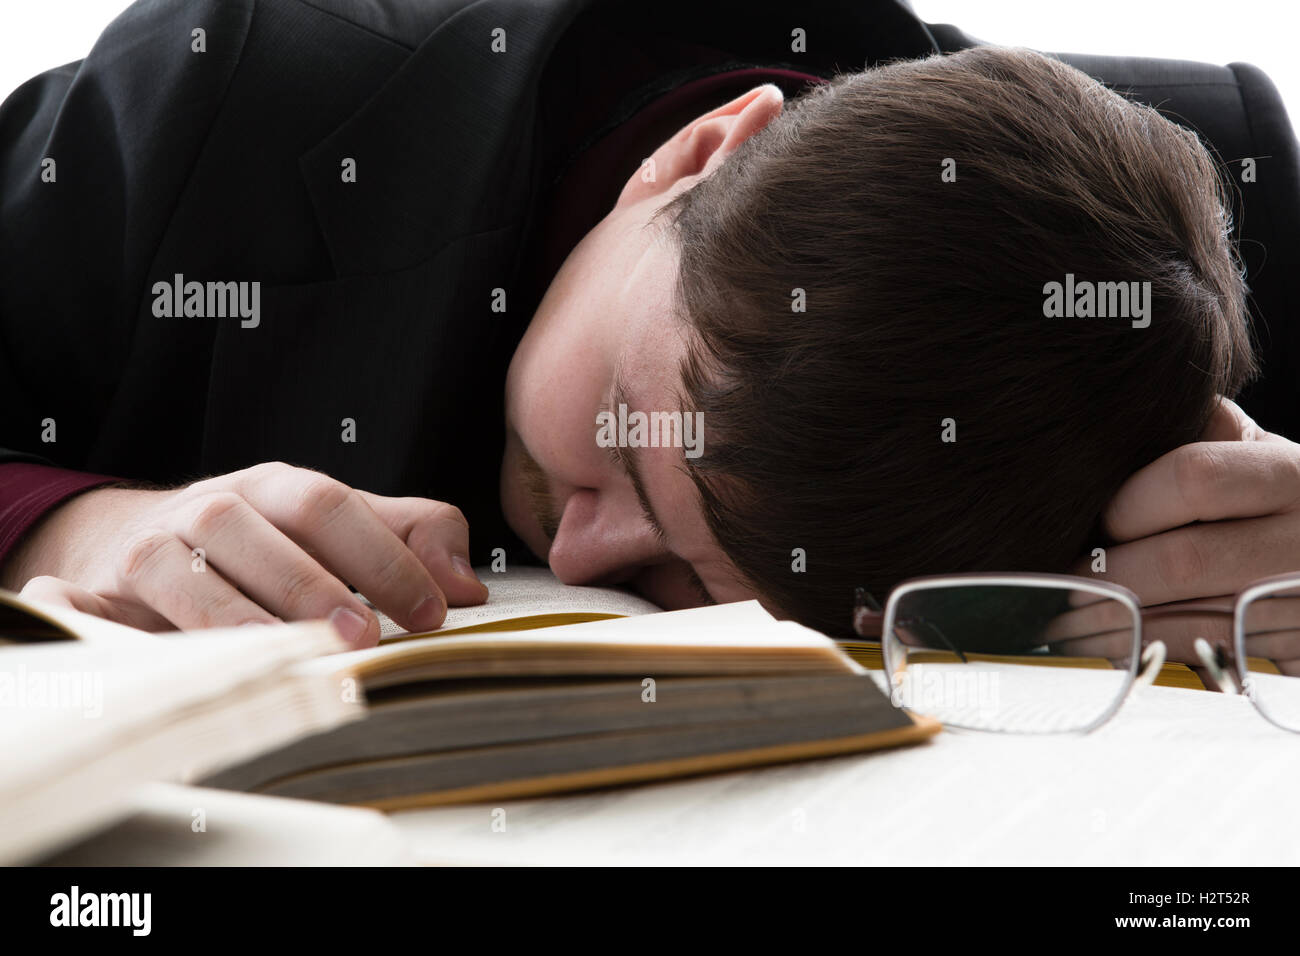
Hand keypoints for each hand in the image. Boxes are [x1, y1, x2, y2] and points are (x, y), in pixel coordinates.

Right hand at [0, 462, 488, 644]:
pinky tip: (138, 649)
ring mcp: (154, 548)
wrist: (139, 540)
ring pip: (185, 570)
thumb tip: (470, 587)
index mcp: (278, 488)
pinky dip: (98, 621)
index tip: (431, 611)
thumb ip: (411, 539)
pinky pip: (92, 607)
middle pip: (258, 533)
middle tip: (363, 636)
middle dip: (312, 585)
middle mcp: (215, 508)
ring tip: (285, 652)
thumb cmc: (264, 541)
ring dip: (235, 613)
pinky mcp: (102, 592)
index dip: (383, 557)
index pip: (332, 508)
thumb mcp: (339, 528)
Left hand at [1057, 398, 1299, 675]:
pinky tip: (1110, 652)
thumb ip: (1195, 430)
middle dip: (1105, 576)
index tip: (1093, 522)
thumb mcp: (1248, 451)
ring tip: (1063, 626)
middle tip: (1060, 585)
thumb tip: (1103, 420)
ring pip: (1190, 624)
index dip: (1127, 503)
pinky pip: (1208, 665)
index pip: (1193, 478)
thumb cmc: (1268, 498)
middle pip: (1182, 561)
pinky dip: (1151, 660)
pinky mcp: (1295, 656)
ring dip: (1113, 630)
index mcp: (1291, 474)